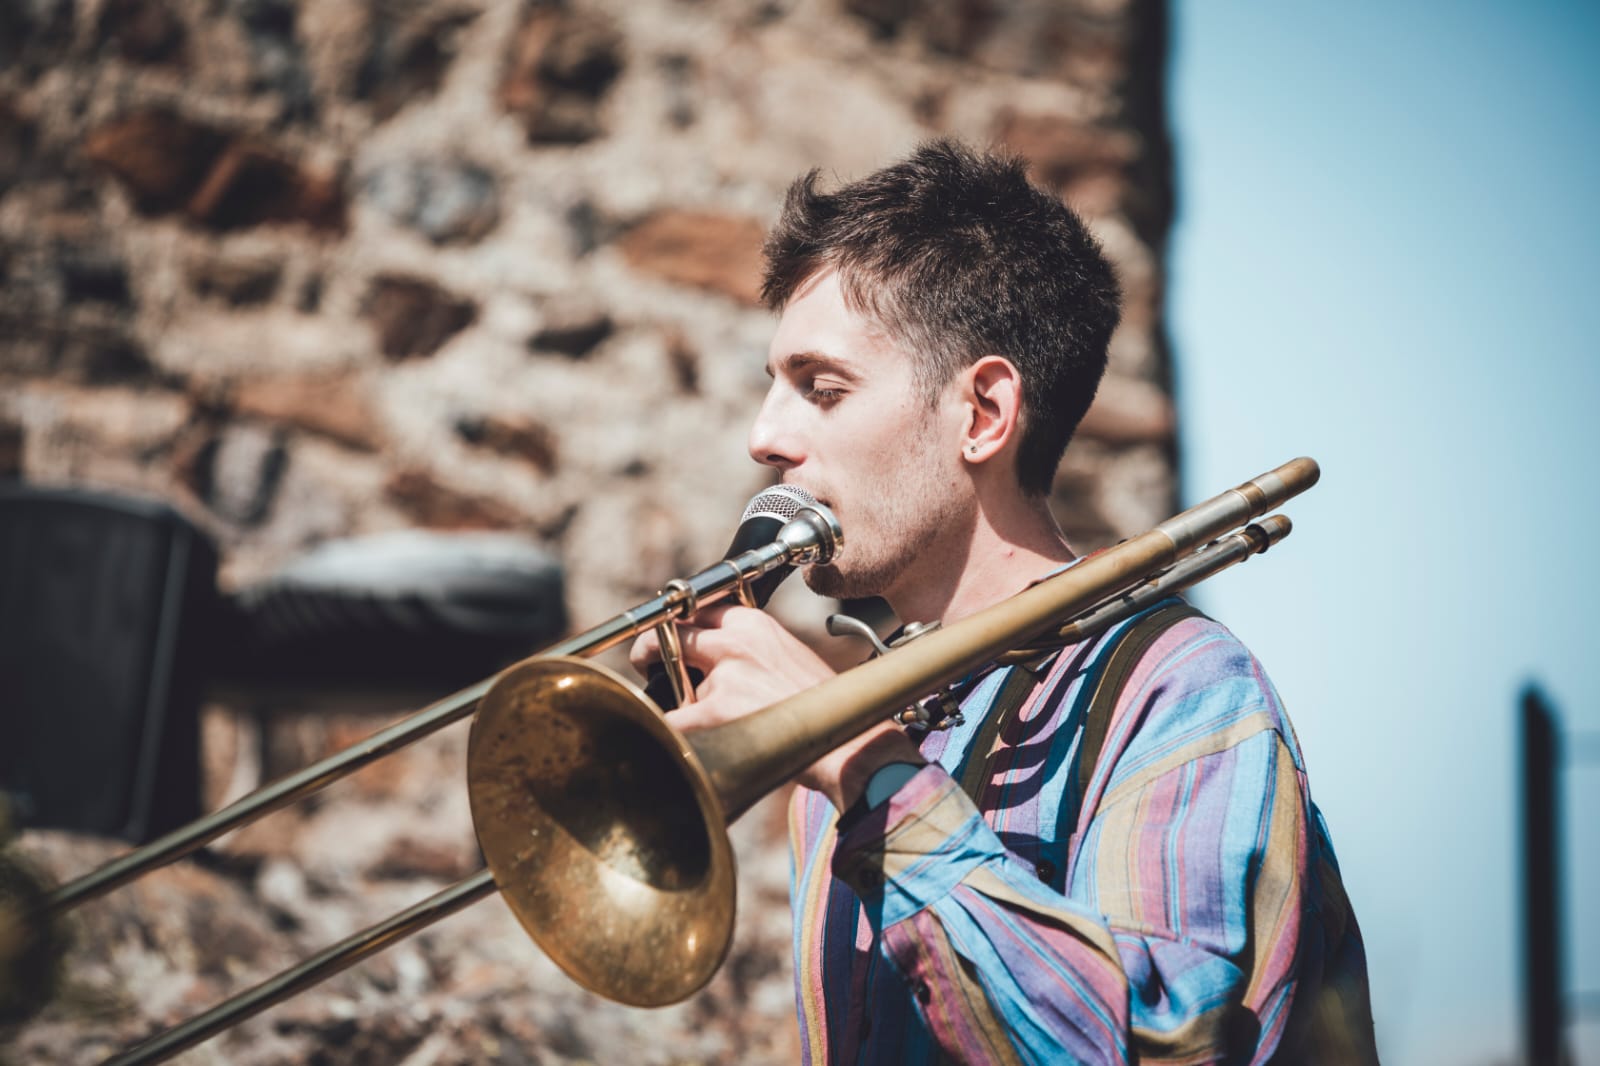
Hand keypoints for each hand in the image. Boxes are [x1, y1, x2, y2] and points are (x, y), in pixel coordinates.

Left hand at [630, 605, 923, 809]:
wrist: (848, 740)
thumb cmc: (819, 706)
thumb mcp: (784, 653)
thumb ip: (745, 646)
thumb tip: (703, 652)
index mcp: (753, 623)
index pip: (695, 608)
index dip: (674, 623)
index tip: (664, 635)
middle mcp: (736, 641)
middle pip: (669, 633)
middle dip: (650, 651)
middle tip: (647, 666)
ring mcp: (725, 675)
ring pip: (669, 681)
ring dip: (675, 700)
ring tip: (699, 720)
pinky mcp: (717, 711)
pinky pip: (672, 719)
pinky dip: (671, 732)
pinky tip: (686, 742)